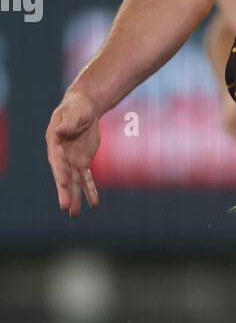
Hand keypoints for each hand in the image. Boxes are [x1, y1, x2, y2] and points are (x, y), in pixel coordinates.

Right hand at [46, 90, 100, 215]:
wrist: (85, 108)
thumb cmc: (77, 107)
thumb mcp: (74, 111)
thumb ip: (68, 123)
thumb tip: (59, 132)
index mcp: (55, 142)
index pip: (57, 159)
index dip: (59, 171)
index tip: (62, 183)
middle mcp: (61, 154)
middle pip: (63, 175)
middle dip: (64, 191)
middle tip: (65, 207)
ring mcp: (72, 160)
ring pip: (74, 182)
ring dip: (76, 197)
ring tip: (75, 214)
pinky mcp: (83, 162)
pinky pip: (87, 179)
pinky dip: (91, 191)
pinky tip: (94, 204)